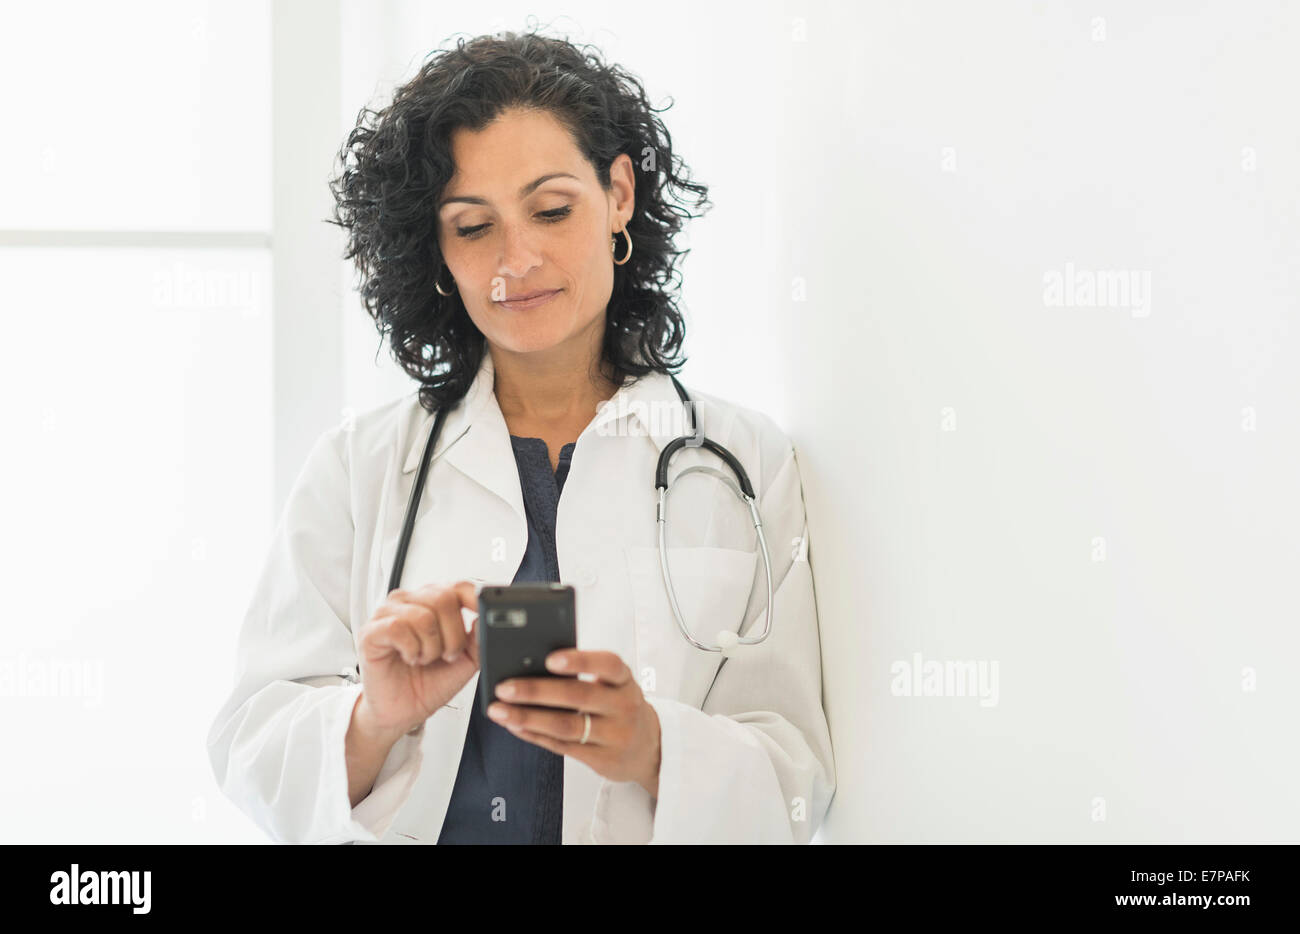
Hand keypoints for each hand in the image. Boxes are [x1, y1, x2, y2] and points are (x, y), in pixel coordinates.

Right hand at [353, 580, 479, 738]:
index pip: (458, 586)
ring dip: (432, 646)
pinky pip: (398, 627)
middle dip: (453, 635)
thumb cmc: (429, 682)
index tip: (485, 615)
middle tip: (447, 655)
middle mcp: (411, 602)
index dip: (475, 599)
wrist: (402, 712)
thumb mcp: (466, 661)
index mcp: (434, 603)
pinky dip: (412, 648)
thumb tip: (483, 618)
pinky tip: (410, 658)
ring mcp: (388, 614)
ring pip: (423, 615)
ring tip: (425, 659)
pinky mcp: (370, 632)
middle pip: (443, 598)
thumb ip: (478, 638)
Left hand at [486, 650, 661, 797]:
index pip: (608, 665)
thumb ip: (586, 675)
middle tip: (505, 687)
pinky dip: (535, 735)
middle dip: (536, 691)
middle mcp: (623, 706)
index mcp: (624, 680)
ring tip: (499, 710)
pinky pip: (563, 747)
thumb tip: (533, 665)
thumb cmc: (620, 706)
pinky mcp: (603, 759)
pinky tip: (516, 726)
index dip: (580, 661)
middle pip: (578, 696)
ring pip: (566, 726)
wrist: (650, 747)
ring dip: (528, 717)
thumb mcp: (614, 685)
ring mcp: (615, 735)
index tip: (550, 658)